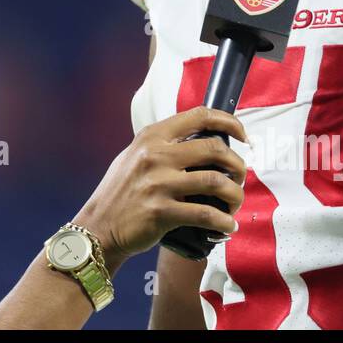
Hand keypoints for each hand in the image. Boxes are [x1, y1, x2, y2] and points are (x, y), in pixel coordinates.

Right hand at [73, 106, 247, 270]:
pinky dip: (223, 222)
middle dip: (237, 164)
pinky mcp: (162, 212)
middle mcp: (156, 155)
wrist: (99, 226)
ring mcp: (159, 183)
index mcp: (152, 136)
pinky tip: (227, 226)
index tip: (243, 135)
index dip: (228, 122)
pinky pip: (205, 214)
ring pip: (216, 182)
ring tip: (235, 204)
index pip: (199, 116)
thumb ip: (162, 145)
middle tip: (239, 177)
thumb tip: (201, 140)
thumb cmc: (120, 192)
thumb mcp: (135, 155)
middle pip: (214, 149)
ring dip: (235, 195)